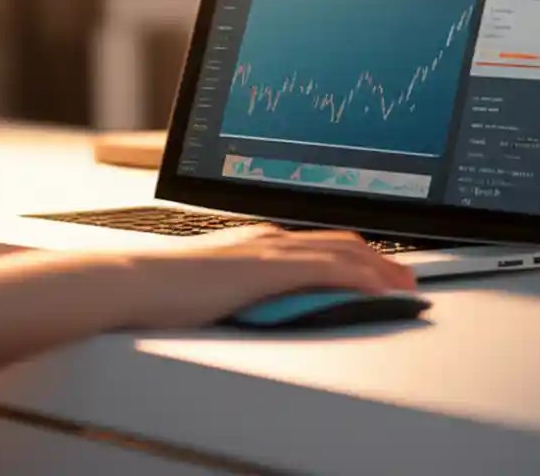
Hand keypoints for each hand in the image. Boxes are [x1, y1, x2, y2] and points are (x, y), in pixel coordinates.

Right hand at [0, 223, 417, 377]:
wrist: (134, 280)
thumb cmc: (158, 287)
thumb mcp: (207, 284)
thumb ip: (236, 286)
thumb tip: (251, 300)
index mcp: (255, 241)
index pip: (318, 242)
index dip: (355, 253)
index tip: (378, 267)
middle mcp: (268, 239)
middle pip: (340, 242)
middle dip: (379, 259)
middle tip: (406, 277)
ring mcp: (269, 252)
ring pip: (343, 253)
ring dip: (380, 268)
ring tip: (406, 286)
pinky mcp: (267, 269)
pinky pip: (327, 270)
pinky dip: (360, 278)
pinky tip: (378, 290)